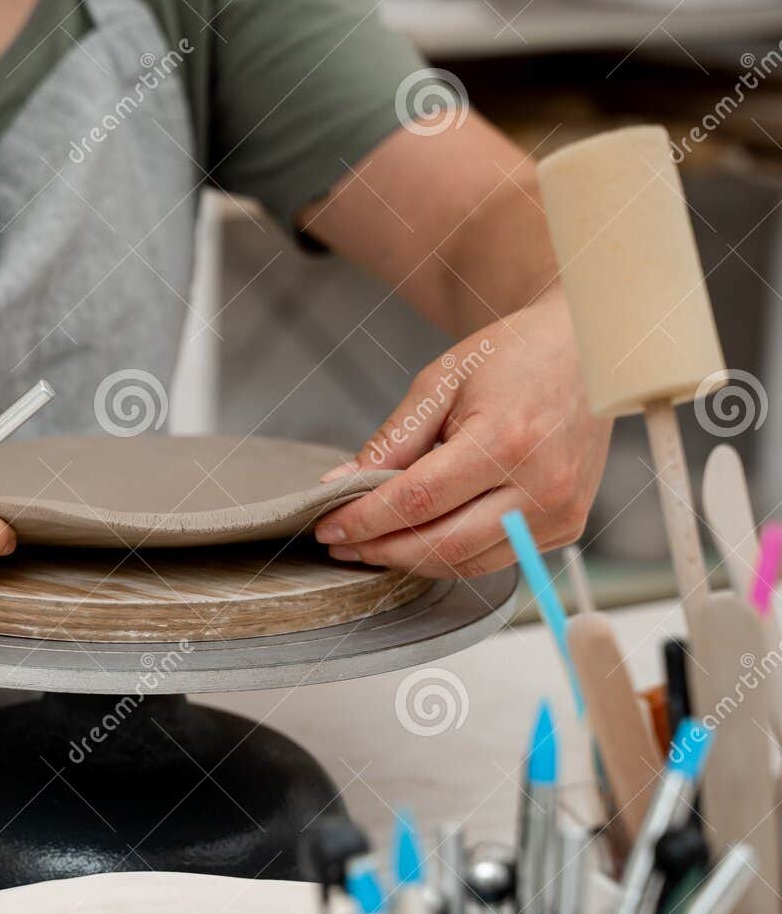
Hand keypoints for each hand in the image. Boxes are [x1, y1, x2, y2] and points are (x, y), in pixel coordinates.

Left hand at [312, 292, 610, 577]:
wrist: (586, 351)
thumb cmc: (515, 356)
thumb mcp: (441, 382)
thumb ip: (392, 439)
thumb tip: (341, 484)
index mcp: (507, 441)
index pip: (417, 501)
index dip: (365, 520)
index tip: (327, 526)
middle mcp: (542, 485)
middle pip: (441, 544)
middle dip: (380, 549)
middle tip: (340, 544)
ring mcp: (559, 512)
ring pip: (466, 562)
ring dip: (410, 560)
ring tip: (369, 544)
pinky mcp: (566, 526)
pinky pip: (493, 558)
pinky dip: (449, 555)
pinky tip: (416, 540)